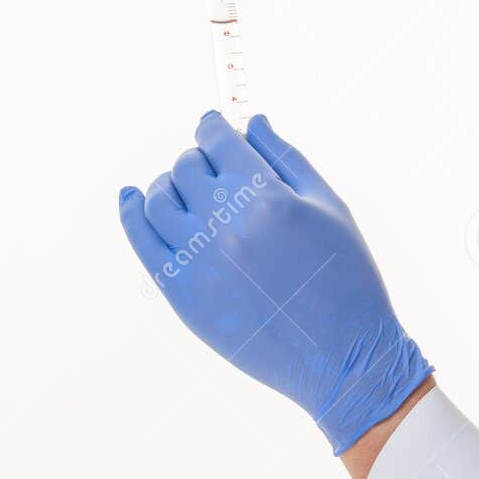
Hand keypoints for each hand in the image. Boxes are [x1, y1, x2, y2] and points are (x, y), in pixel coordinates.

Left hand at [119, 112, 432, 453]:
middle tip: (214, 172)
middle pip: (186, 166)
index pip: (218, 139)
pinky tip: (132, 197)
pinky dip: (132, 211)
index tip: (214, 129)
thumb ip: (287, 159)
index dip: (214, 128)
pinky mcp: (181, 294)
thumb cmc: (346, 280)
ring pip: (158, 199)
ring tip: (185, 192)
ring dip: (168, 185)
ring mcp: (198, 261)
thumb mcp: (330, 208)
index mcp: (267, 197)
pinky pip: (142, 240)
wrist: (342, 358)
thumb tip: (251, 121)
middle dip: (199, 160)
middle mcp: (227, 225)